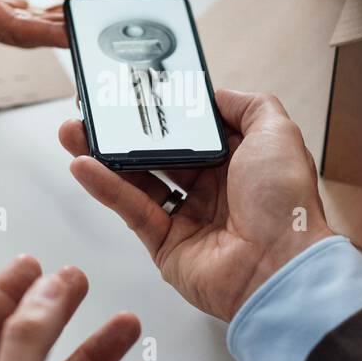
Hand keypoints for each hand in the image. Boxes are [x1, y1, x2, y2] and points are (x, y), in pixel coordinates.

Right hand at [0, 0, 79, 46]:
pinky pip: (14, 24)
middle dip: (54, 28)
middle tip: (90, 16)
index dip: (47, 34)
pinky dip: (39, 18)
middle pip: (16, 34)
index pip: (9, 28)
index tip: (77, 32)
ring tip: (80, 8)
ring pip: (18, 32)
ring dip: (49, 23)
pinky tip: (62, 9)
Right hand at [59, 89, 332, 321]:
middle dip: (126, 132)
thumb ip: (249, 106)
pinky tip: (85, 165)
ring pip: (138, 180)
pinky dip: (106, 187)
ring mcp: (189, 218)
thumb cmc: (286, 204)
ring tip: (75, 131)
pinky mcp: (166, 245)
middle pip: (160, 154)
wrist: (279, 267)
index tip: (137, 93)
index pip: (193, 131)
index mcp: (241, 162)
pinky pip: (132, 210)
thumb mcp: (277, 133)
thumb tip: (218, 94)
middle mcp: (215, 190)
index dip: (164, 112)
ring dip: (105, 155)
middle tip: (95, 110)